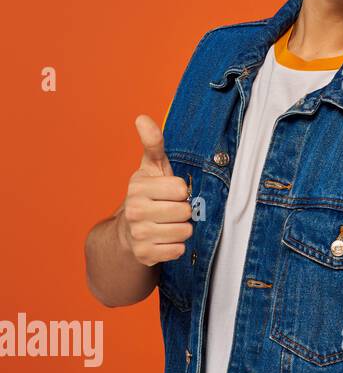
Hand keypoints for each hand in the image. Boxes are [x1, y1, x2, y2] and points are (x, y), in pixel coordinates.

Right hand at [118, 114, 192, 266]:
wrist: (128, 232)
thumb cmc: (149, 195)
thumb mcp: (152, 168)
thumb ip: (153, 144)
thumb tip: (142, 118)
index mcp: (138, 187)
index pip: (181, 189)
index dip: (182, 191)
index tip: (171, 192)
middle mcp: (135, 211)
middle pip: (185, 211)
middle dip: (184, 211)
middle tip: (170, 210)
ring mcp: (138, 234)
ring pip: (184, 231)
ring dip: (182, 229)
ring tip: (168, 224)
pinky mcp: (145, 255)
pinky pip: (178, 250)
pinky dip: (176, 246)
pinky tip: (164, 240)